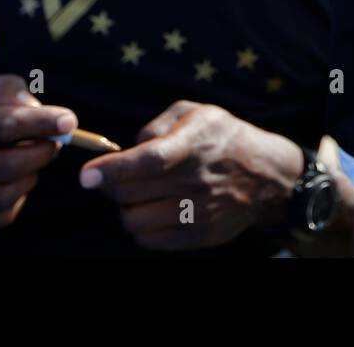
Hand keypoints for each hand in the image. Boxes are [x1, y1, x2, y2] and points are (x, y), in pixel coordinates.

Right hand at [0, 75, 76, 238]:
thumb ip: (6, 89)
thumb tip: (38, 108)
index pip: (0, 125)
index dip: (40, 122)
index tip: (70, 120)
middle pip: (8, 165)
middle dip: (43, 151)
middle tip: (54, 142)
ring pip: (7, 194)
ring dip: (32, 174)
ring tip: (30, 158)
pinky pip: (0, 217)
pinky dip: (17, 198)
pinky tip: (10, 180)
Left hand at [79, 101, 302, 250]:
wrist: (266, 174)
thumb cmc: (223, 137)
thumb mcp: (195, 113)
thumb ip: (158, 125)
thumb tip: (129, 149)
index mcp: (194, 144)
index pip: (149, 161)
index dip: (113, 170)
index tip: (87, 176)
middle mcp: (196, 180)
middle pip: (133, 194)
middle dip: (111, 187)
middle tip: (114, 178)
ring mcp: (199, 211)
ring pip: (135, 221)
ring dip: (126, 208)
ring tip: (136, 195)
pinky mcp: (200, 236)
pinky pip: (151, 241)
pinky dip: (141, 227)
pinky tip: (151, 210)